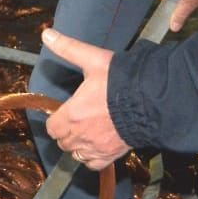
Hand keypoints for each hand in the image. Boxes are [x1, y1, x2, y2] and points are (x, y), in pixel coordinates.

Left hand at [40, 27, 128, 170]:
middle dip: (66, 131)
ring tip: (87, 132)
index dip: (56, 119)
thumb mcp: (93, 60)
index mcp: (72, 114)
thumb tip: (47, 34)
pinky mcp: (111, 155)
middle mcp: (80, 135)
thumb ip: (69, 49)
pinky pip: (92, 164)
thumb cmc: (121, 81)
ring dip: (78, 145)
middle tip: (77, 119)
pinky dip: (92, 157)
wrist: (150, 101)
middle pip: (62, 141)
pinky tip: (98, 145)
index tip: (65, 111)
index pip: (52, 127)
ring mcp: (96, 147)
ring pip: (76, 154)